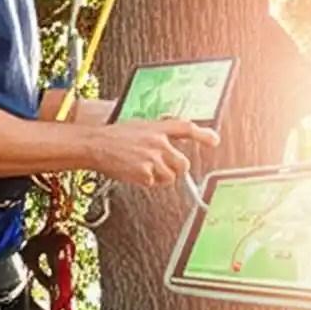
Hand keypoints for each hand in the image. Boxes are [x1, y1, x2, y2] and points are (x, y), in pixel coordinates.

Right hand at [89, 119, 220, 186]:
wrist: (96, 145)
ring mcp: (153, 159)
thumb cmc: (114, 136)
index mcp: (158, 128)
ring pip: (170, 176)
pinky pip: (155, 183)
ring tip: (145, 168)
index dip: (203, 134)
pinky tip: (136, 172)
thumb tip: (173, 141)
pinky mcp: (145, 173)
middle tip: (164, 166)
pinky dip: (147, 181)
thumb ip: (159, 133)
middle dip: (176, 168)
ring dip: (161, 176)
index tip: (214, 140)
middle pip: (183, 163)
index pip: (187, 129)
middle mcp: (158, 142)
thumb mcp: (140, 126)